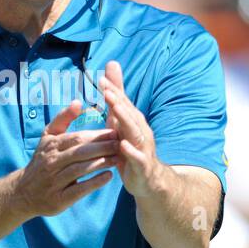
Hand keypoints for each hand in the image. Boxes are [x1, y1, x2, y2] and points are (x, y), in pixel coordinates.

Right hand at [13, 101, 118, 216]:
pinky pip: (79, 189)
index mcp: (51, 145)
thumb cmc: (42, 160)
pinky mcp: (59, 199)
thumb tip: (78, 102)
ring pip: (80, 169)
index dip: (97, 135)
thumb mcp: (47, 137)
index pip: (77, 138)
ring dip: (101, 163)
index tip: (115, 132)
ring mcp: (54, 181)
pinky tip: (108, 177)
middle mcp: (52, 162)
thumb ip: (63, 118)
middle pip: (80, 152)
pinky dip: (94, 183)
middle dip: (102, 147)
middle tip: (120, 144)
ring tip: (118, 158)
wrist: (23, 192)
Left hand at [96, 61, 165, 198]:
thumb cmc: (131, 148)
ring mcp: (143, 148)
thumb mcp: (122, 123)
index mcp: (133, 122)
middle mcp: (140, 131)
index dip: (112, 91)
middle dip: (118, 101)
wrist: (149, 180)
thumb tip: (113, 67)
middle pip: (129, 113)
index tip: (100, 79)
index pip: (122, 103)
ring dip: (125, 121)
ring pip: (135, 132)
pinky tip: (122, 145)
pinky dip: (131, 151)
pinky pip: (137, 157)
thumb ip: (117, 99)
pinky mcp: (142, 165)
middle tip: (106, 90)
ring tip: (115, 111)